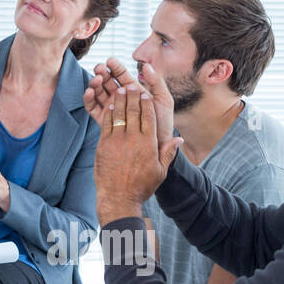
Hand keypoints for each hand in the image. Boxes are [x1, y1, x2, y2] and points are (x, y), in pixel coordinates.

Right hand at [82, 57, 173, 145]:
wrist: (157, 147)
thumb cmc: (163, 124)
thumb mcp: (164, 101)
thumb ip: (156, 82)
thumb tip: (146, 65)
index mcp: (133, 91)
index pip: (121, 75)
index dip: (115, 67)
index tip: (110, 61)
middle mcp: (120, 98)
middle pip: (107, 82)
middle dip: (102, 73)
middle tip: (99, 69)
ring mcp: (111, 108)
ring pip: (98, 92)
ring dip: (94, 84)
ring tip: (95, 80)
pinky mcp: (103, 120)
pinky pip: (93, 108)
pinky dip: (89, 99)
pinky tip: (90, 93)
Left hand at [93, 84, 182, 225]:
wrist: (119, 198)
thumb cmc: (141, 186)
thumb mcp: (160, 171)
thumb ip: (168, 153)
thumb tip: (179, 139)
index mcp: (148, 144)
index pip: (148, 116)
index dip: (146, 103)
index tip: (145, 93)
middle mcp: (133, 139)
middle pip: (133, 111)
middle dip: (132, 96)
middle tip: (131, 85)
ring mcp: (117, 141)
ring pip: (119, 115)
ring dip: (120, 101)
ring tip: (120, 89)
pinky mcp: (104, 145)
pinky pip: (106, 124)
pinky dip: (109, 113)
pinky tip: (110, 105)